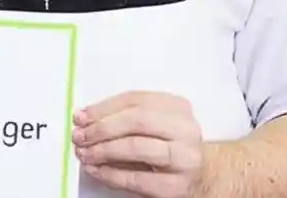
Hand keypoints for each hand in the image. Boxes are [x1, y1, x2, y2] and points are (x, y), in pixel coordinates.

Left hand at [72, 91, 203, 197]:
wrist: (207, 176)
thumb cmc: (173, 146)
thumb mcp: (158, 124)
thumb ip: (129, 118)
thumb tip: (86, 119)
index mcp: (178, 107)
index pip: (134, 100)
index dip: (103, 107)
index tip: (81, 116)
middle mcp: (185, 129)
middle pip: (136, 120)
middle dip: (102, 128)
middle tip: (79, 135)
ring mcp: (184, 158)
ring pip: (137, 147)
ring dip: (104, 150)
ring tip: (85, 153)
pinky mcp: (177, 186)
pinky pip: (137, 179)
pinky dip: (111, 174)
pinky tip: (96, 171)